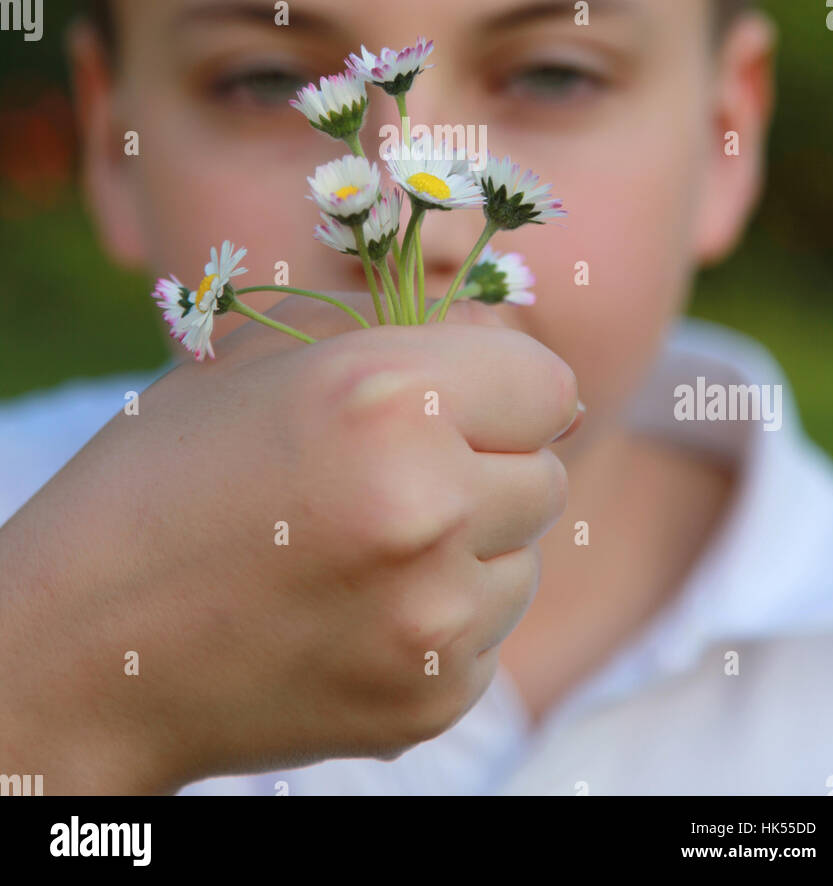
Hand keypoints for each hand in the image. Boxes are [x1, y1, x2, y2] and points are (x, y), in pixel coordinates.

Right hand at [0, 292, 579, 793]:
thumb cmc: (167, 475)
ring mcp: (434, 618)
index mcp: (386, 400)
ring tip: (365, 548)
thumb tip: (527, 362)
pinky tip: (353, 612)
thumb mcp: (268, 359)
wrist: (85, 644)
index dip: (501, 387)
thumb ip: (405, 333)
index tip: (455, 403)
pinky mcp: (431, 700)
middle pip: (546, 473)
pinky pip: (487, 636)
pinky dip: (443, 622)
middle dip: (486, 466)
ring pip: (526, 559)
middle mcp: (429, 507)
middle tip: (392, 479)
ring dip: (472, 547)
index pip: (548, 382)